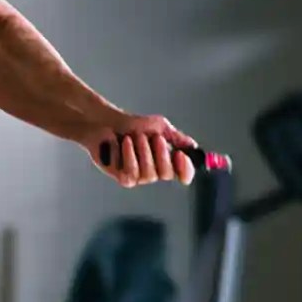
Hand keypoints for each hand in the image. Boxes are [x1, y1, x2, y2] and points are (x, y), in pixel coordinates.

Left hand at [82, 114, 197, 187]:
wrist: (109, 123)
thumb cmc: (132, 126)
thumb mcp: (159, 127)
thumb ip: (176, 138)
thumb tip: (192, 146)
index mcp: (167, 160)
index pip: (183, 173)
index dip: (186, 168)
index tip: (181, 155)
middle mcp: (155, 171)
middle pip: (166, 174)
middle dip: (160, 153)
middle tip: (154, 138)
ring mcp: (139, 177)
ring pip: (148, 173)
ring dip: (142, 150)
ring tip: (133, 137)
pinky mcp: (124, 178)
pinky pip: (132, 172)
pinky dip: (129, 154)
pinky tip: (124, 143)